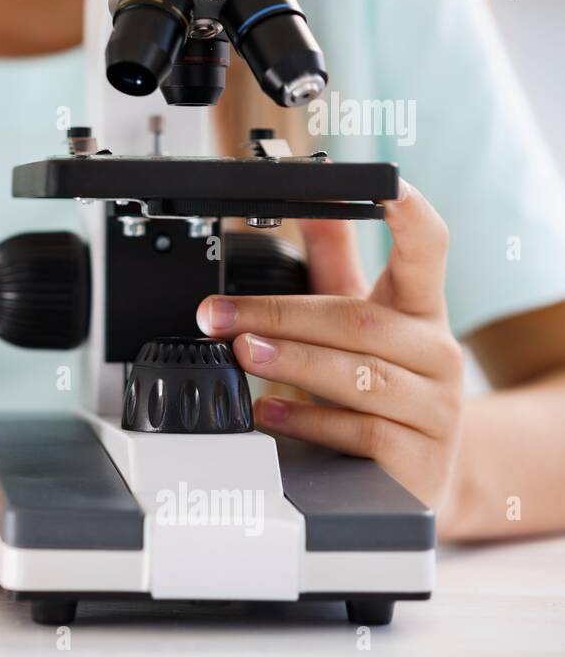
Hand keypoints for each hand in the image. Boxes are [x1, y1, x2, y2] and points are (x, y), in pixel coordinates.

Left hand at [197, 181, 463, 507]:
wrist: (421, 470)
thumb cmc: (379, 384)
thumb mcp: (356, 318)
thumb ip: (334, 262)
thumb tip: (308, 204)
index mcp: (421, 310)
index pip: (428, 251)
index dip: (411, 215)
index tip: (388, 185)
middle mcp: (437, 354)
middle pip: (359, 321)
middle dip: (279, 315)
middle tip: (220, 315)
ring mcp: (436, 408)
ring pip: (359, 376)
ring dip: (291, 361)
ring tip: (242, 352)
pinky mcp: (420, 459)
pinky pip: (359, 432)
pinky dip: (307, 421)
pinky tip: (268, 411)